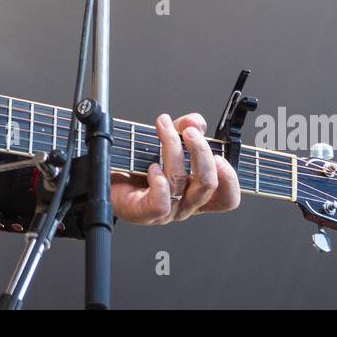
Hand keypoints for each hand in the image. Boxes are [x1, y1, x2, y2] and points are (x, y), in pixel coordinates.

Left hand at [110, 112, 239, 224]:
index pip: (227, 198)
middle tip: (189, 131)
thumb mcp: (171, 138)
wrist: (107, 174)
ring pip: (180, 182)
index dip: (229, 178)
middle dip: (201, 152)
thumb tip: (197, 122)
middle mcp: (185, 205)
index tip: (219, 155)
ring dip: (173, 148)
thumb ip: (188, 128)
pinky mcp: (144, 213)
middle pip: (207, 185)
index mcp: (196, 192)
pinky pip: (160, 203)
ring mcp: (166, 212)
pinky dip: (158, 181)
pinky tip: (151, 166)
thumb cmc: (140, 161)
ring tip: (164, 128)